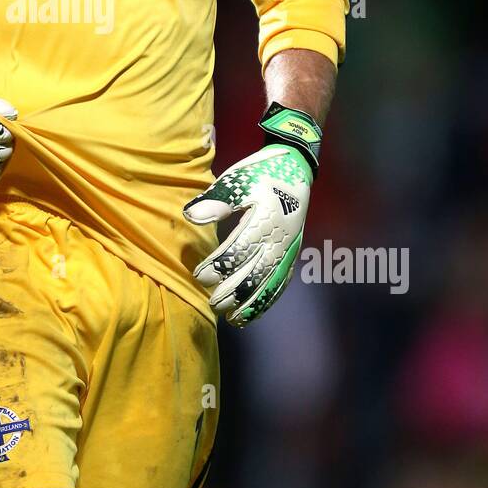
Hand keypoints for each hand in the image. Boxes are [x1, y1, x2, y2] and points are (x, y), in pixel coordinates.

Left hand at [183, 143, 311, 326]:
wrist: (295, 169)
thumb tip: (191, 216)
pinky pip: (282, 282)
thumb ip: (217, 200)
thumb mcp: (239, 179)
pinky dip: (268, 299)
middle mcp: (280, 238)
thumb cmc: (262, 173)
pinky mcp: (292, 253)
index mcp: (266, 219)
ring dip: (252, 303)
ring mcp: (289, 248)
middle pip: (256, 272)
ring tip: (232, 319)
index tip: (198, 275)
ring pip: (271, 282)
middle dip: (234, 291)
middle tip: (212, 303)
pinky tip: (254, 312)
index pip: (239, 249)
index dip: (219, 266)